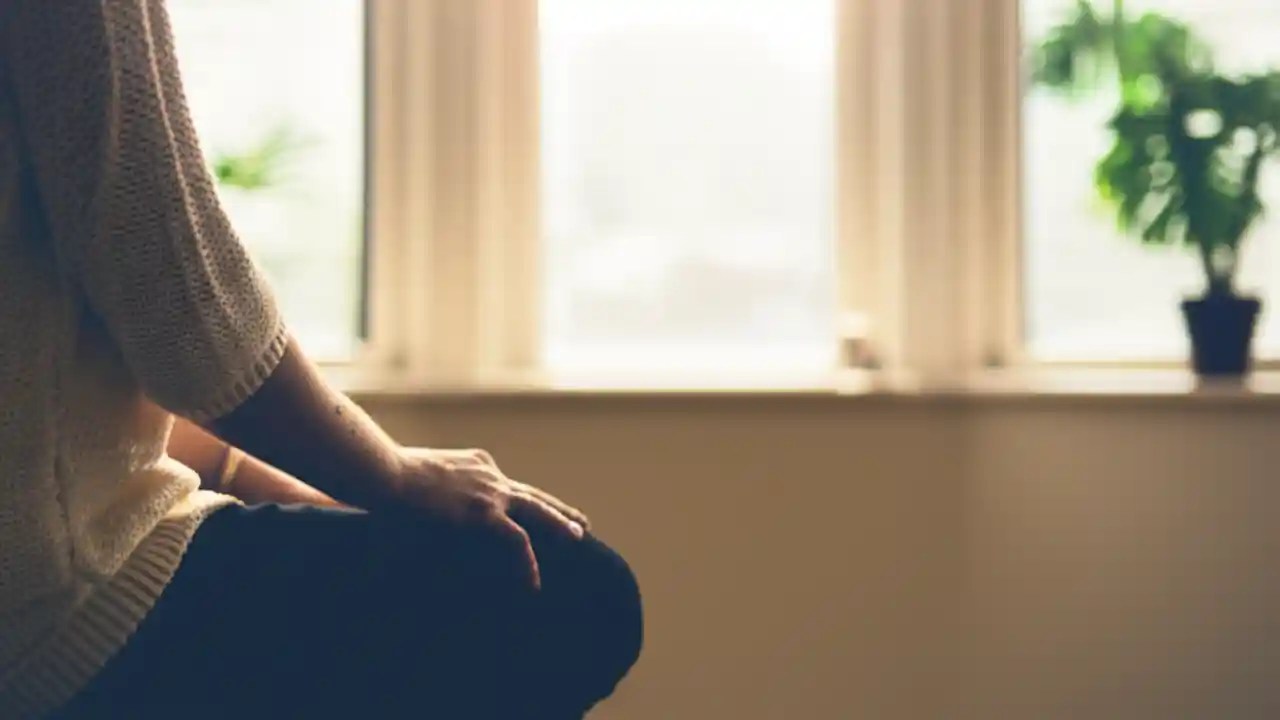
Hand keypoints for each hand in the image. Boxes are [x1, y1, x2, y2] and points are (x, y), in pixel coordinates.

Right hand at [390, 447, 589, 588]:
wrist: (383, 473)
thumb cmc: (388, 480)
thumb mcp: (418, 482)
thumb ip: (428, 496)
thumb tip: (416, 513)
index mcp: (475, 463)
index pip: (507, 483)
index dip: (522, 498)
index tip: (534, 510)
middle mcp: (488, 473)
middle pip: (532, 492)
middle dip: (557, 507)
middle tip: (579, 520)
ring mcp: (489, 492)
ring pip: (537, 510)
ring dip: (559, 524)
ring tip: (579, 538)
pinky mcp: (485, 514)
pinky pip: (518, 541)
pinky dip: (528, 563)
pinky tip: (533, 583)